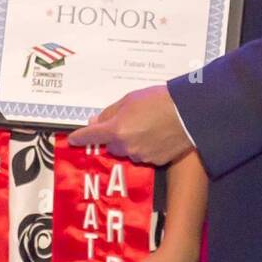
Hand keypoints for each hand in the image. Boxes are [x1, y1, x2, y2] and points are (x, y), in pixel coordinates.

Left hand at [66, 85, 193, 166]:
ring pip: (128, 151)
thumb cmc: (158, 100)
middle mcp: (126, 146)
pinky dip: (146, 147)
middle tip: (128, 122)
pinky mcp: (155, 161)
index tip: (73, 139)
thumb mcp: (129, 99)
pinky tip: (157, 136)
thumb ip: (110, 112)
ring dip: (131, 142)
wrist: (188, 113)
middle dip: (115, 136)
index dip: (80, 137)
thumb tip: (95, 122)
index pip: (91, 136)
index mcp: (116, 130)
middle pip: (111, 145)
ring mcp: (141, 156)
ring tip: (147, 127)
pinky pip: (143, 155)